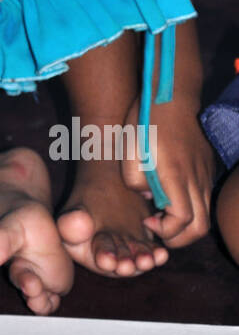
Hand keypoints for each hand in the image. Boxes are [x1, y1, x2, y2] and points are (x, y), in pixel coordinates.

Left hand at [119, 93, 214, 246]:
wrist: (172, 95)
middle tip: (157, 230)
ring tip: (162, 216)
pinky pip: (204, 197)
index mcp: (176, 176)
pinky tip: (170, 197)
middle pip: (200, 227)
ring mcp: (204, 174)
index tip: (147, 221)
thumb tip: (149, 198)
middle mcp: (196, 179)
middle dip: (179, 238)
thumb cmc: (146, 120)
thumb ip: (134, 180)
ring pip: (205, 214)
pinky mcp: (206, 167)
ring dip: (186, 224)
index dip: (166, 231)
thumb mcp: (127, 149)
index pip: (184, 221)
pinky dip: (191, 208)